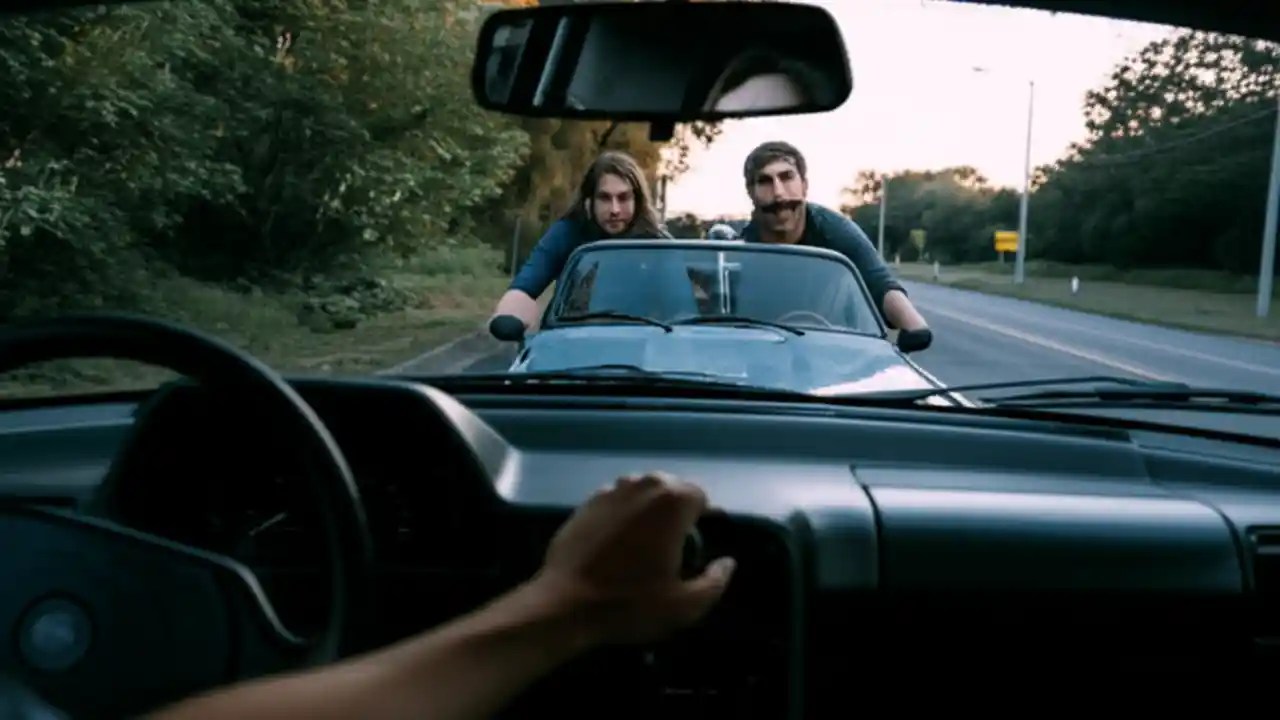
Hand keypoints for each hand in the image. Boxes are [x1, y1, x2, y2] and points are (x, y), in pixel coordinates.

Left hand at [532, 472, 735, 645]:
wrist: (565, 604)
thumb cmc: (630, 603)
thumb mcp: (685, 605)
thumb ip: (715, 581)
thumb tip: (727, 563)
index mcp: (672, 501)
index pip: (700, 496)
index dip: (702, 521)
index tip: (695, 549)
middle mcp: (642, 484)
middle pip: (671, 489)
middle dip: (676, 512)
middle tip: (672, 548)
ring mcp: (610, 490)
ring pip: (641, 492)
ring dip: (649, 510)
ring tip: (645, 543)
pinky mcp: (585, 502)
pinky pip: (615, 502)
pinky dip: (622, 516)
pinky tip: (616, 544)